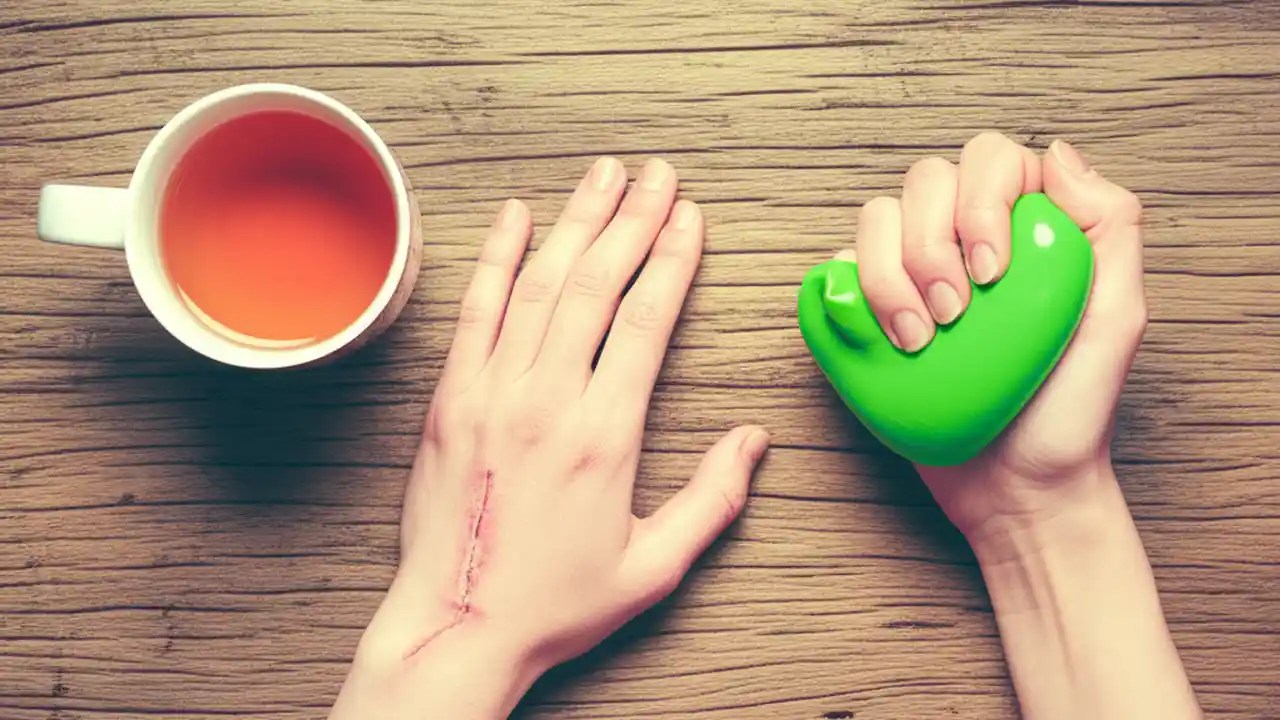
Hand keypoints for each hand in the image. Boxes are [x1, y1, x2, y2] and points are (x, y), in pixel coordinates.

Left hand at [330, 158, 769, 719]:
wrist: (458, 626)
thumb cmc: (556, 604)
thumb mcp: (654, 566)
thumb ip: (712, 499)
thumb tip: (755, 440)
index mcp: (605, 436)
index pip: (646, 321)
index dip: (673, 260)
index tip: (690, 217)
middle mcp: (547, 401)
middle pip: (595, 285)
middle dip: (633, 220)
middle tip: (658, 174)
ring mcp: (491, 394)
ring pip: (539, 285)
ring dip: (576, 222)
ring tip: (604, 175)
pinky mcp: (449, 400)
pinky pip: (476, 311)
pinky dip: (497, 258)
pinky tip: (516, 216)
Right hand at [845, 133, 1147, 539]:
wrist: (1017, 486)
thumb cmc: (1069, 408)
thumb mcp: (1117, 316)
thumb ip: (1109, 224)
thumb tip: (1055, 152)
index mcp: (1026, 223)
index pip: (989, 159)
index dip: (980, 202)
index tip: (995, 274)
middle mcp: (965, 237)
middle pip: (923, 181)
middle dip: (929, 246)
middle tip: (956, 317)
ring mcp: (913, 273)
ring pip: (874, 219)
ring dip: (887, 277)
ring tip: (919, 341)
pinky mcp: (869, 312)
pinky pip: (837, 272)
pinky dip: (850, 297)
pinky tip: (882, 340)